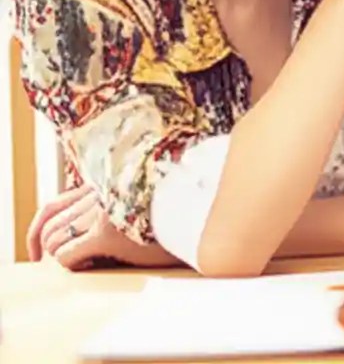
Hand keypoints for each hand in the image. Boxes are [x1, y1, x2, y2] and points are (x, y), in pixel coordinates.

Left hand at [28, 185, 180, 270]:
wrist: (200, 214)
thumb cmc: (178, 213)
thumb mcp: (141, 203)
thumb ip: (115, 205)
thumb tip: (86, 228)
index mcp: (105, 183)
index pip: (54, 204)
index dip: (39, 230)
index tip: (41, 250)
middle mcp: (100, 194)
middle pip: (49, 222)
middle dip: (48, 245)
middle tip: (67, 259)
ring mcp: (102, 212)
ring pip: (54, 239)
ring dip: (61, 255)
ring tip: (85, 261)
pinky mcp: (107, 234)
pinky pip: (67, 255)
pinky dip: (70, 264)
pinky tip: (90, 264)